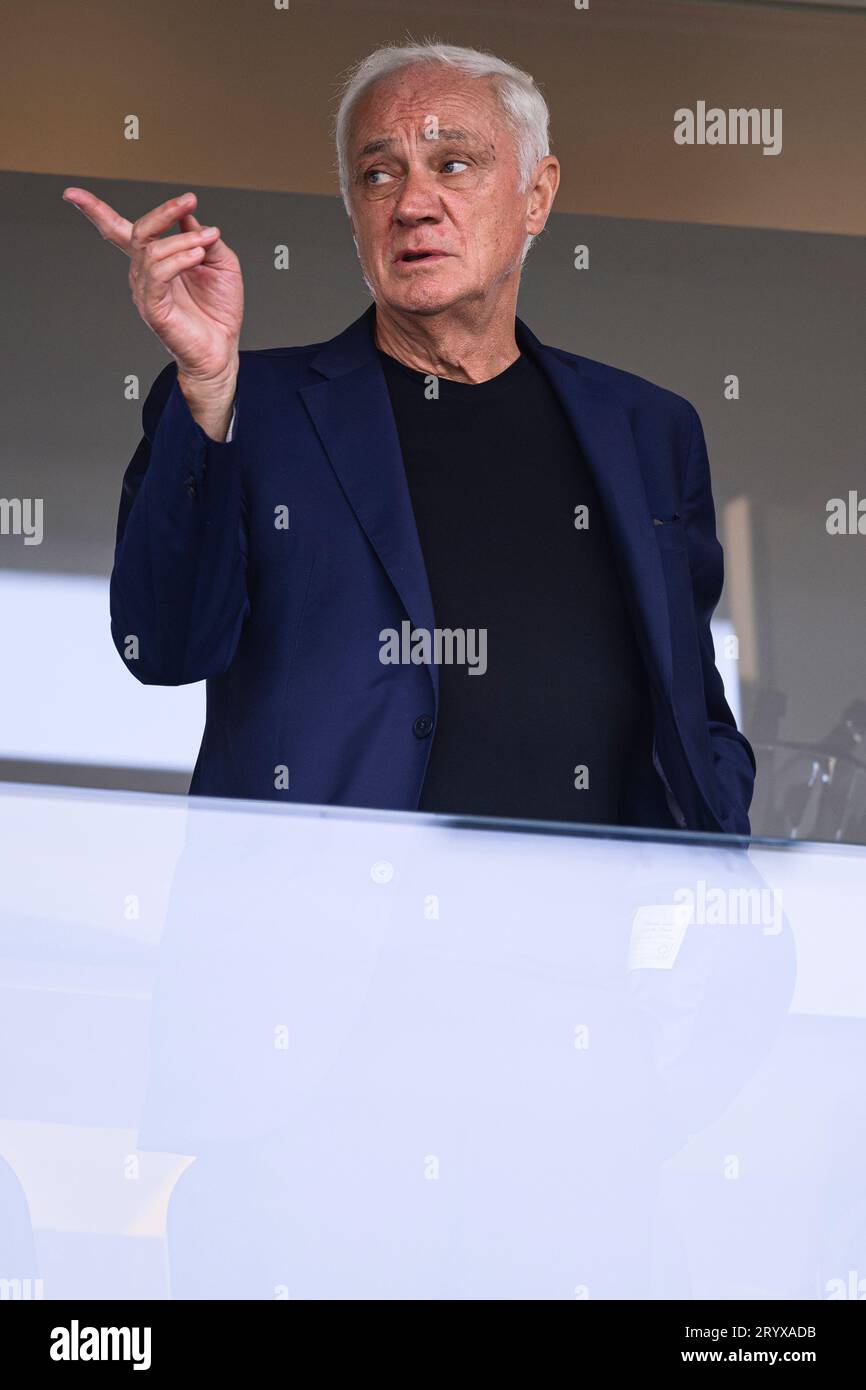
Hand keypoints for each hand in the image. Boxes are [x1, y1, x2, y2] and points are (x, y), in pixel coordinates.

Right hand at [63, 188, 242, 397]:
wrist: (222, 349)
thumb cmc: (219, 310)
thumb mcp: (221, 263)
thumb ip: (205, 239)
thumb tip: (189, 216)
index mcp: (155, 262)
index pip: (117, 231)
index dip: (94, 211)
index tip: (72, 194)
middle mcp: (144, 274)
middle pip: (139, 231)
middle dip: (164, 211)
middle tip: (190, 200)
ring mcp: (145, 290)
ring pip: (153, 251)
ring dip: (184, 240)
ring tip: (208, 241)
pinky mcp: (152, 307)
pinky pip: (158, 274)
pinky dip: (180, 259)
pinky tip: (197, 256)